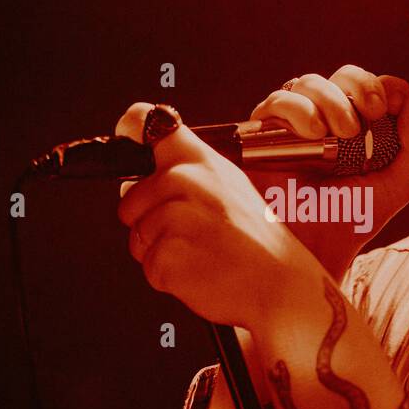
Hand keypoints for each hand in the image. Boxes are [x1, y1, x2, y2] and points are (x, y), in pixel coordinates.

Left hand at [115, 103, 325, 329]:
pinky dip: (169, 277)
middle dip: (150, 224)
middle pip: (129, 203)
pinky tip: (200, 271)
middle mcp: (183, 181)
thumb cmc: (256, 241)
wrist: (281, 284)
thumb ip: (184, 173)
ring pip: (137, 239)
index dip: (130, 130)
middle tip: (194, 234)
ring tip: (201, 253)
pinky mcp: (166, 257)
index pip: (147, 124)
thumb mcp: (229, 186)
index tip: (127, 136)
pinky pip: (149, 268)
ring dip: (161, 252)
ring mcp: (173, 219)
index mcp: (199, 159)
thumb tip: (131, 182)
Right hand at [246, 66, 408, 277]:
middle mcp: (328, 120)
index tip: (393, 106)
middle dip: (363, 86)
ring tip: (338, 134)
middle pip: (345, 75)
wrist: (312, 245)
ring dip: (333, 100)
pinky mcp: (264, 130)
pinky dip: (299, 109)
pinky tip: (312, 135)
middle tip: (373, 113)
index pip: (375, 87)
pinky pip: (279, 99)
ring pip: (312, 81)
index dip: (386, 86)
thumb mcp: (398, 185)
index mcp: (361, 129)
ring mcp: (295, 124)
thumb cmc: (351, 220)